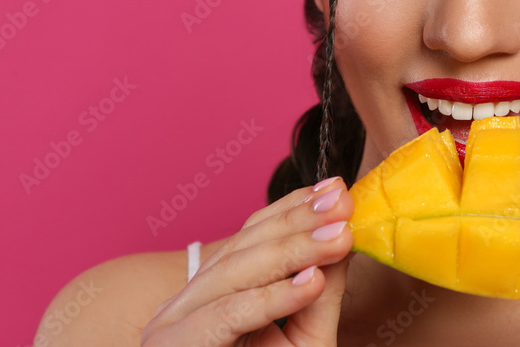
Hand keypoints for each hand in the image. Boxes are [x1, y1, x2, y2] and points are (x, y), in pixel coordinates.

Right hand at [141, 177, 353, 345]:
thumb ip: (319, 289)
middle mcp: (186, 302)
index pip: (252, 233)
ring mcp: (173, 325)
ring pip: (236, 273)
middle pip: (245, 246)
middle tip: (344, 206)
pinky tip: (310, 282)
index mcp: (211, 290)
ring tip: (340, 238)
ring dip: (294, 251)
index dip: (294, 206)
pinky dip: (272, 298)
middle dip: (300, 222)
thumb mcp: (303, 335)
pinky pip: (227, 317)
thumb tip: (346, 235)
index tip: (336, 187)